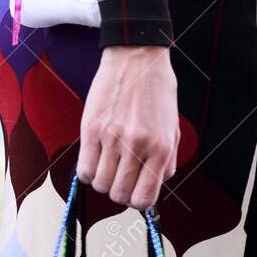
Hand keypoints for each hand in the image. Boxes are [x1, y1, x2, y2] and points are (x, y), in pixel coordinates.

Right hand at [76, 46, 179, 209]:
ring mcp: (112, 138)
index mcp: (161, 148)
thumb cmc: (157, 89)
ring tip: (108, 163)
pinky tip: (95, 158)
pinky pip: (83, 169)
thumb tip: (155, 185)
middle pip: (119, 196)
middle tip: (121, 176)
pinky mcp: (91, 129)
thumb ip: (167, 159)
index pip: (145, 199)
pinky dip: (88, 171)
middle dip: (120, 192)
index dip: (138, 200)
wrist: (137, 56)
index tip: (135, 191)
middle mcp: (137, 146)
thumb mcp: (173, 125)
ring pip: (100, 185)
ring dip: (103, 180)